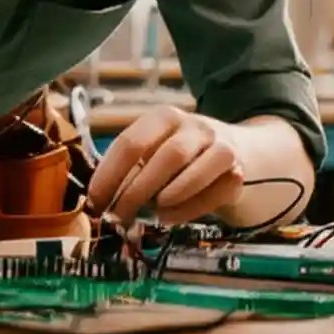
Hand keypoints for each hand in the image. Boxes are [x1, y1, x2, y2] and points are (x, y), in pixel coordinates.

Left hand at [87, 106, 243, 224]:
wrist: (238, 150)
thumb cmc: (180, 155)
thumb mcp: (154, 149)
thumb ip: (129, 168)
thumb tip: (99, 200)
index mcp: (165, 117)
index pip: (132, 143)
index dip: (110, 175)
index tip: (95, 202)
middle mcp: (196, 127)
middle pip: (165, 158)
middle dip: (136, 192)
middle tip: (118, 217)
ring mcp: (221, 148)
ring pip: (193, 173)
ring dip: (166, 198)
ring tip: (150, 213)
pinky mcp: (238, 173)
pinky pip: (213, 195)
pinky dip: (188, 210)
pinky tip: (169, 216)